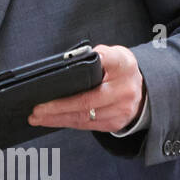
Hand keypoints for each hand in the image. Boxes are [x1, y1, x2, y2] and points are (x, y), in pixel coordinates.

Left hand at [28, 44, 144, 132]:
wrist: (142, 90)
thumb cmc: (118, 70)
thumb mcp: (112, 55)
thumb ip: (95, 55)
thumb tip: (69, 62)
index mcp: (123, 65)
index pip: (108, 60)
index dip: (89, 64)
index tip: (66, 67)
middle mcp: (125, 89)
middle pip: (86, 100)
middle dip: (58, 106)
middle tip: (38, 109)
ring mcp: (122, 109)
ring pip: (84, 117)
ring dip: (57, 118)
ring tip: (37, 117)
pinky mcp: (116, 123)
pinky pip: (87, 125)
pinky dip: (67, 122)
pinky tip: (52, 120)